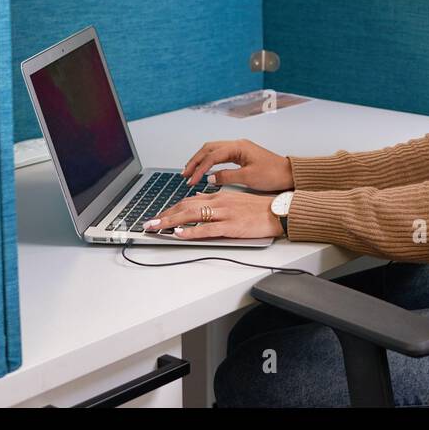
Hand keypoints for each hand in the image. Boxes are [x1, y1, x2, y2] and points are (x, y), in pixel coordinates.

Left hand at [143, 191, 283, 239]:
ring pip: (192, 215)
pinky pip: (207, 228)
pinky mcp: (231, 226)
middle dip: (165, 215)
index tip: (159, 216)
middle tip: (149, 223)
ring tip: (156, 227)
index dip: (171, 208)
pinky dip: (192, 231)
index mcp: (219, 196)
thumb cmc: (259, 208)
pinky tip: (180, 234)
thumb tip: (198, 202)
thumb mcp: (235, 200)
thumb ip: (216, 201)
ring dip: (171, 222)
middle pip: (185, 206)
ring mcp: (224, 214)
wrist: (279, 211)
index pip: (189, 201)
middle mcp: (219, 202)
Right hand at [182, 139, 293, 191]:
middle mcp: (237, 144)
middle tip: (184, 174)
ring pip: (213, 150)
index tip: (191, 180)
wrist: (289, 174)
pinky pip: (220, 155)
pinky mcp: (242, 155)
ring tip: (190, 172)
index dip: (199, 168)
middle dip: (195, 161)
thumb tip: (209, 178)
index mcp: (238, 147)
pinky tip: (205, 170)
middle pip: (209, 149)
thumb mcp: (248, 178)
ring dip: (201, 160)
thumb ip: (227, 176)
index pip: (212, 156)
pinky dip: (210, 161)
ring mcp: (239, 149)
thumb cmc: (273, 174)